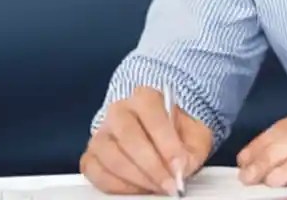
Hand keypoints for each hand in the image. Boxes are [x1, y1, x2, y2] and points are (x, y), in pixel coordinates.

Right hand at [80, 86, 213, 194]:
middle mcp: (119, 111)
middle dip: (152, 166)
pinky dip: (117, 185)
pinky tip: (136, 189)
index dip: (166, 144)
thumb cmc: (178, 134)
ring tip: (156, 188)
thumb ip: (190, 152)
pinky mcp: (91, 156)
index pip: (152, 115)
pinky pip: (96, 172)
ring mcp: (101, 133)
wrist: (162, 136)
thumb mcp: (195, 138)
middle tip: (169, 184)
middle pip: (129, 137)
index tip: (179, 166)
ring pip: (111, 156)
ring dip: (136, 178)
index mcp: (146, 98)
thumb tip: (180, 170)